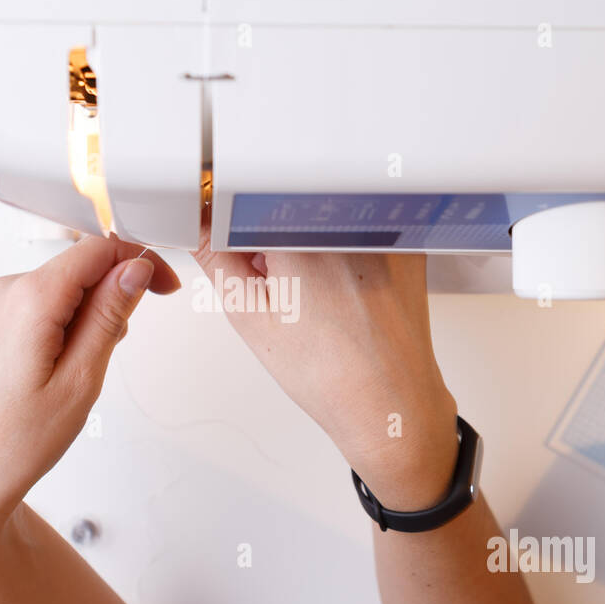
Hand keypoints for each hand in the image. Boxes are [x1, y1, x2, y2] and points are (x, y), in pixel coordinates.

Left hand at [0, 235, 178, 559]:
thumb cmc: (16, 443)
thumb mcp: (81, 380)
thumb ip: (110, 315)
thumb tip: (134, 268)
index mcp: (28, 300)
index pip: (97, 250)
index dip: (139, 260)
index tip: (165, 288)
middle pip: (74, 271)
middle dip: (109, 298)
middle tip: (114, 353)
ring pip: (51, 291)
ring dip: (80, 317)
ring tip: (76, 375)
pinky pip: (25, 309)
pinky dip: (51, 327)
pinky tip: (49, 373)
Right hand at [194, 225, 458, 509]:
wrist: (389, 404)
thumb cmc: (328, 373)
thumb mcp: (249, 314)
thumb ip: (215, 256)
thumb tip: (198, 221)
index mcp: (300, 233)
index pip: (248, 199)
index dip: (232, 223)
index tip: (232, 244)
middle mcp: (347, 222)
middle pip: (290, 204)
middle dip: (272, 234)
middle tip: (278, 283)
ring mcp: (384, 230)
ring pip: (326, 215)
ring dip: (309, 240)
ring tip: (315, 293)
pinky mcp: (406, 242)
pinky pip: (361, 229)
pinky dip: (345, 250)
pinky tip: (345, 292)